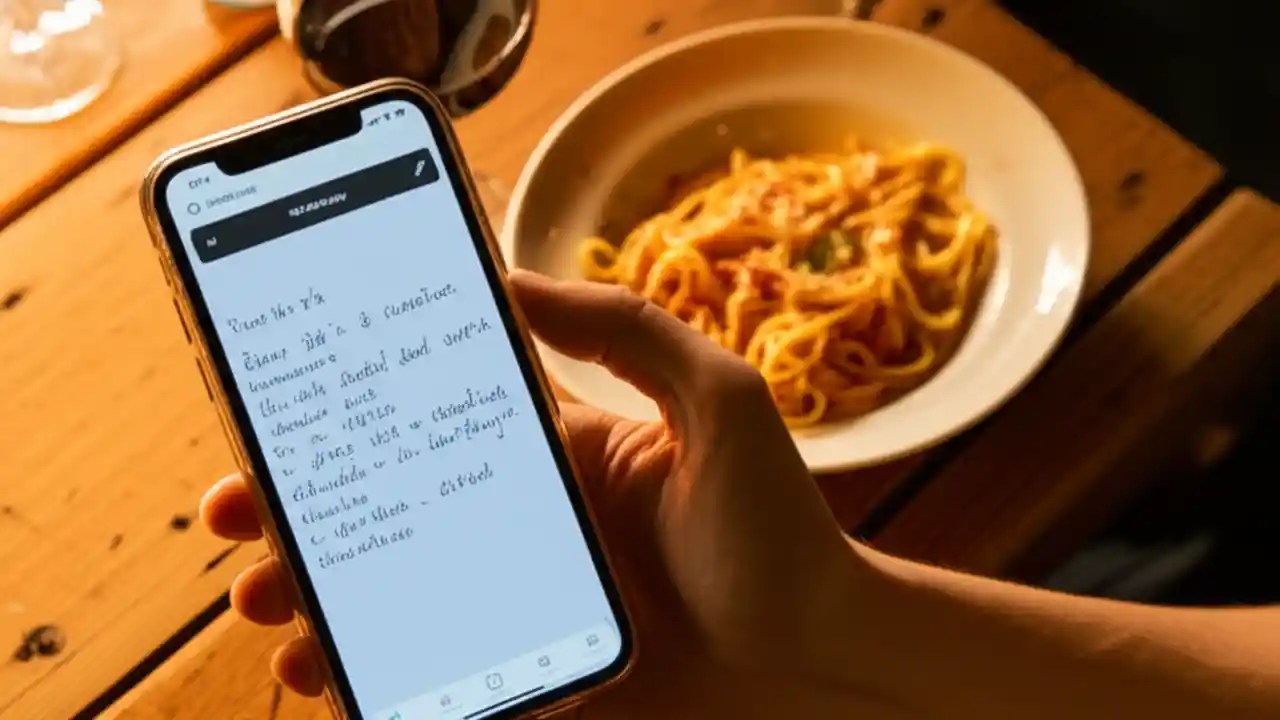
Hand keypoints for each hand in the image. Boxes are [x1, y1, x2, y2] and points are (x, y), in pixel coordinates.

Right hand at [202, 272, 881, 717]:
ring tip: (269, 602)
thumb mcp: (717, 400)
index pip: (428, 427)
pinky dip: (369, 677)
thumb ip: (627, 331)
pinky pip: (429, 677)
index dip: (349, 422)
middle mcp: (522, 529)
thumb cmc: (780, 532)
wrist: (821, 661)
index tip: (278, 414)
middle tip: (239, 516)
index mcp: (552, 457)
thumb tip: (516, 276)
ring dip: (313, 598)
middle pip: (387, 515)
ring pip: (387, 600)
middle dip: (300, 514)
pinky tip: (329, 675)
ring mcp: (518, 609)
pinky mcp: (525, 678)